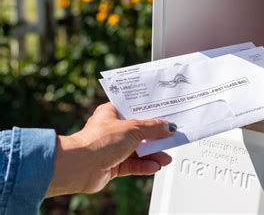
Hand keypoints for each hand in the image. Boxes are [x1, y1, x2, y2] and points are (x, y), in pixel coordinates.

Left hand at [46, 102, 175, 196]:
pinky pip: (133, 164)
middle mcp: (111, 129)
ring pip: (138, 150)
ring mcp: (112, 148)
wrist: (79, 167)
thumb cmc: (98, 141)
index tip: (165, 114)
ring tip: (166, 156)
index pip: (135, 109)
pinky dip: (144, 165)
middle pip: (139, 131)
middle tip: (170, 137)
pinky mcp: (112, 165)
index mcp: (111, 113)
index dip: (151, 112)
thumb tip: (168, 127)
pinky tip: (155, 166)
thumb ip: (153, 128)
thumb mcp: (133, 129)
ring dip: (152, 154)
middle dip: (155, 137)